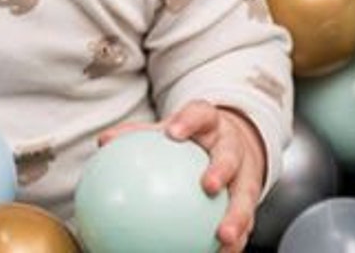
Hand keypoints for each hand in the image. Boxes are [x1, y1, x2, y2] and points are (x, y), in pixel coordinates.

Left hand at [98, 101, 267, 252]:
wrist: (234, 142)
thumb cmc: (193, 137)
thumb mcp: (171, 129)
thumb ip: (137, 134)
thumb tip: (103, 143)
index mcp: (211, 124)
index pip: (200, 114)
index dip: (189, 121)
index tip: (173, 132)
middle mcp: (232, 147)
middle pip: (230, 157)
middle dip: (222, 170)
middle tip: (207, 186)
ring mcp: (246, 173)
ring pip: (245, 195)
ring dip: (237, 216)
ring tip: (223, 237)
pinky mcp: (251, 199)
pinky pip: (247, 221)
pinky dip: (237, 240)